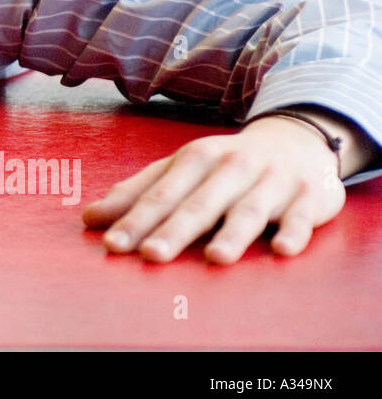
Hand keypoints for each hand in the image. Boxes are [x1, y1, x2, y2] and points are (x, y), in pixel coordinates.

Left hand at [81, 114, 346, 263]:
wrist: (296, 140)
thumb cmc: (224, 164)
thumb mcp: (180, 169)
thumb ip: (136, 192)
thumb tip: (89, 219)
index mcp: (196, 158)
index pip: (161, 194)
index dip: (136, 219)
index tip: (112, 245)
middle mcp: (233, 167)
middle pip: (199, 204)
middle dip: (174, 230)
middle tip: (150, 255)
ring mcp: (272, 182)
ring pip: (249, 211)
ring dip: (233, 234)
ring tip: (214, 258)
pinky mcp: (309, 198)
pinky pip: (301, 217)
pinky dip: (293, 232)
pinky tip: (281, 250)